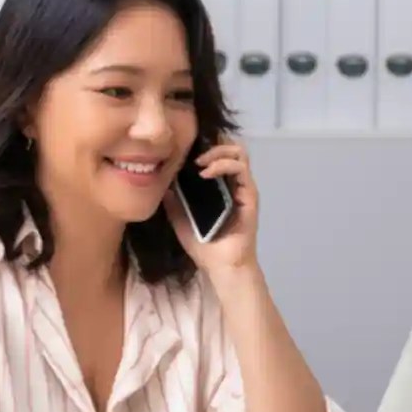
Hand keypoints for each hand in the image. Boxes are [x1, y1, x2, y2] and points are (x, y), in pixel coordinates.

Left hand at [163, 137, 259, 273]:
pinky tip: (206, 173)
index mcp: (218, 187)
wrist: (221, 267)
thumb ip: (173, 202)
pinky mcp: (250, 195)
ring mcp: (243, 188)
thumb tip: (161, 183)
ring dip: (217, 151)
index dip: (203, 147)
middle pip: (229, 148)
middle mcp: (233, 184)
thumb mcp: (180, 221)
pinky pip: (241, 169)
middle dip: (211, 144)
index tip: (183, 152)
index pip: (216, 156)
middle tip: (192, 155)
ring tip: (199, 162)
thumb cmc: (204, 246)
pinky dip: (223, 164)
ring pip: (238, 152)